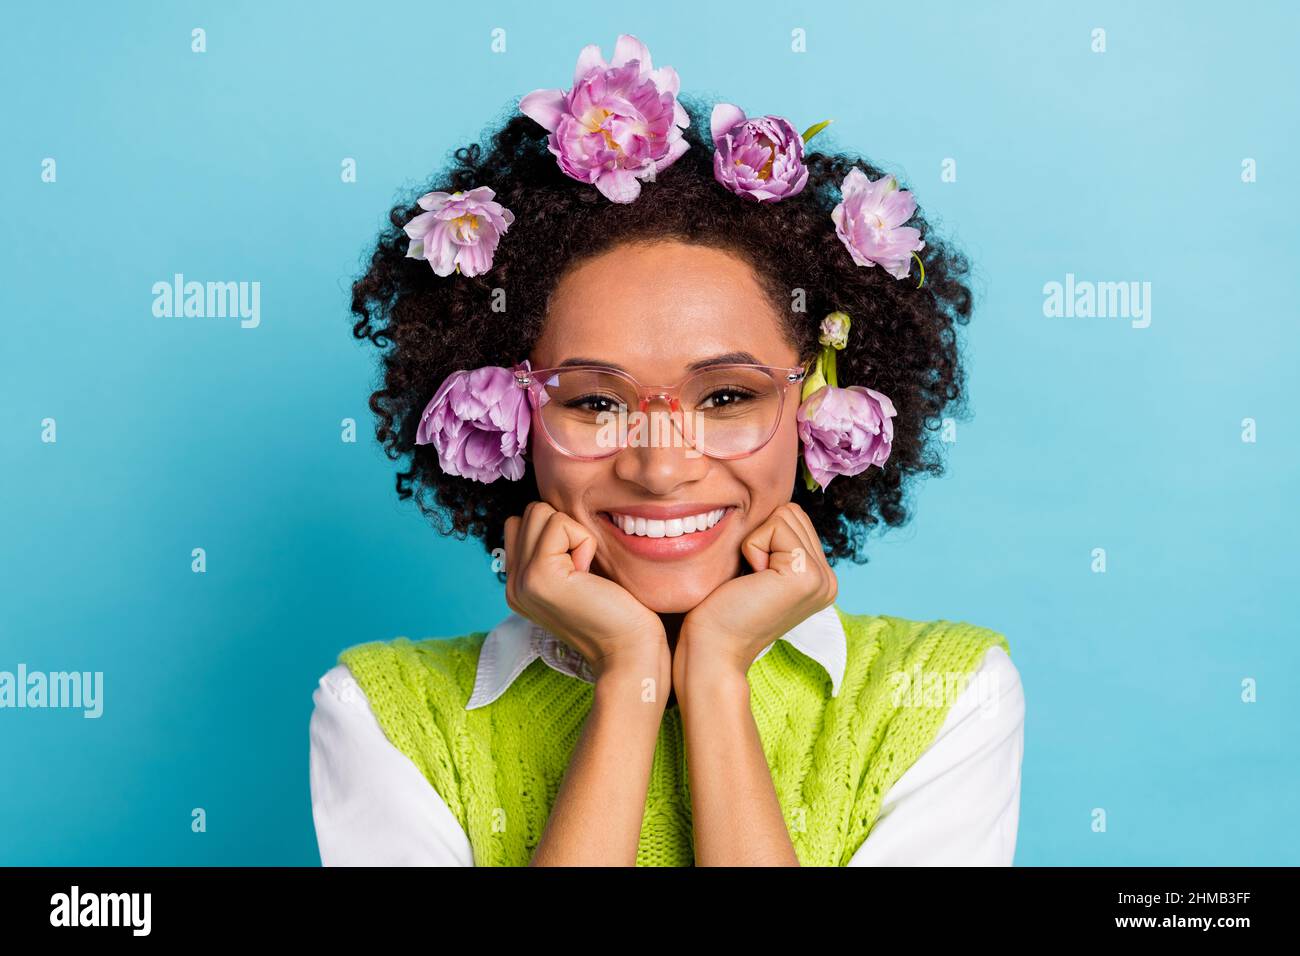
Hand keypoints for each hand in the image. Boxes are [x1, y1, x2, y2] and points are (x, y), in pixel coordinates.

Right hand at [504, 501, 668, 681]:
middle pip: (530, 512)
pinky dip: (583, 541)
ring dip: (573, 534)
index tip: (579, 570)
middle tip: (583, 571)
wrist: (630, 650)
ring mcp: (521, 581)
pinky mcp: (538, 576)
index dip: (558, 532)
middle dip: (565, 529)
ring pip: (540, 511)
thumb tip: (553, 512)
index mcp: (519, 585)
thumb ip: (555, 550)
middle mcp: (512, 584)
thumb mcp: (578, 576)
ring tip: (585, 573)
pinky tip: (589, 575)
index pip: (522, 523)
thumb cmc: (618, 611)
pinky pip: (559, 524)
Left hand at [674, 502, 836, 694]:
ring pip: (785, 514)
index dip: (762, 537)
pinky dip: (753, 548)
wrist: (713, 649)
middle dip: (761, 537)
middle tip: (751, 579)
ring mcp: (822, 579)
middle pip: (793, 512)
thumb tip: (774, 503)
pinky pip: (774, 527)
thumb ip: (777, 542)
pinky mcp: (807, 575)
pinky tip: (752, 581)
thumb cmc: (721, 609)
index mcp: (820, 578)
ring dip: (756, 543)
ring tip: (752, 581)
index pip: (794, 518)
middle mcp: (828, 579)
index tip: (752, 577)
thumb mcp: (758, 569)